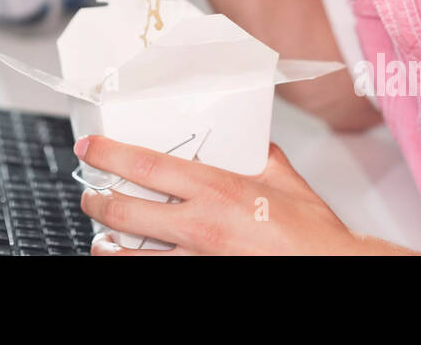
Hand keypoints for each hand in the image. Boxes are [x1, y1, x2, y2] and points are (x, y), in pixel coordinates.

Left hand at [75, 135, 364, 254]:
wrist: (330, 269)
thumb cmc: (312, 234)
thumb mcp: (284, 178)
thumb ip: (258, 154)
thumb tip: (244, 137)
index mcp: (216, 190)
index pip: (145, 165)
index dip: (109, 154)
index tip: (90, 148)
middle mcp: (200, 227)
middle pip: (125, 212)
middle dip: (96, 202)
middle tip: (90, 194)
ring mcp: (197, 262)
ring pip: (129, 257)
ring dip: (107, 245)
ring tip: (102, 237)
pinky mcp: (200, 282)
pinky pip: (153, 276)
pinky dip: (136, 267)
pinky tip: (132, 260)